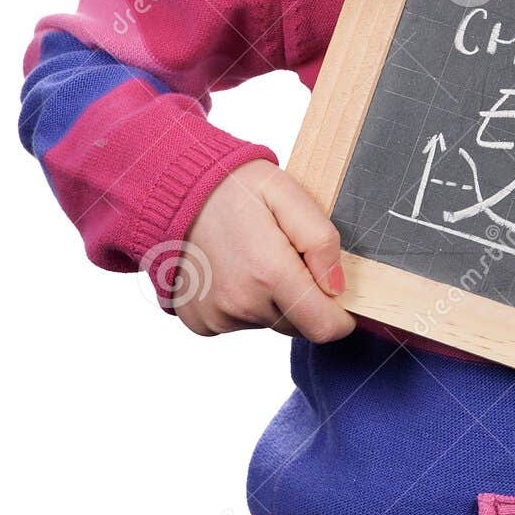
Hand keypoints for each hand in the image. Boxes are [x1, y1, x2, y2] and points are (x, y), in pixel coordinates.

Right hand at [172, 159, 356, 341]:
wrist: (174, 191)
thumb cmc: (234, 188)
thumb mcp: (288, 195)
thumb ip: (320, 240)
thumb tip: (337, 286)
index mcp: (269, 273)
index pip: (323, 326)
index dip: (340, 317)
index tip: (339, 297)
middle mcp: (242, 304)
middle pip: (298, 325)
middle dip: (306, 299)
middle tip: (289, 256)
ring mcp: (217, 317)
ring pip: (269, 322)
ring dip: (274, 299)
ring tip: (255, 256)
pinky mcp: (200, 322)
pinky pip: (239, 322)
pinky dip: (246, 302)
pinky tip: (234, 269)